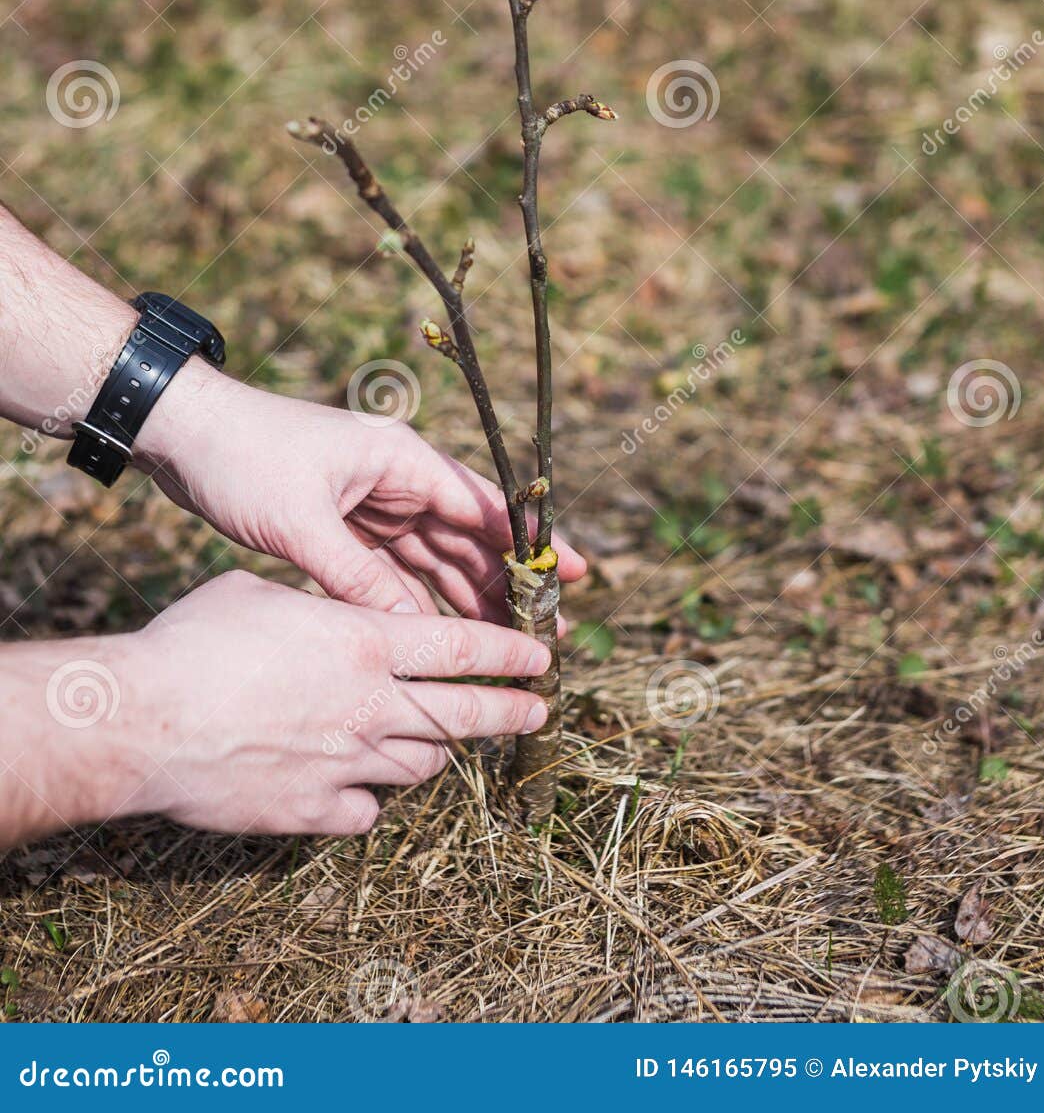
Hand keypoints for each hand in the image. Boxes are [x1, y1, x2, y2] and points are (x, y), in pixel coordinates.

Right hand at [115, 571, 550, 835]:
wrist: (142, 721)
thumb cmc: (192, 642)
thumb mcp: (262, 592)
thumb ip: (313, 605)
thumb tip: (325, 609)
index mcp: (363, 643)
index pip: (464, 647)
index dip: (511, 652)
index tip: (542, 656)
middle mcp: (368, 705)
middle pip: (464, 714)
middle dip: (511, 711)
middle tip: (539, 710)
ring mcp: (345, 764)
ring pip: (421, 765)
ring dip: (437, 752)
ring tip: (443, 744)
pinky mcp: (313, 811)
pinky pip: (366, 810)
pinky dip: (371, 797)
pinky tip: (360, 786)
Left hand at [136, 361, 585, 617]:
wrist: (182, 435)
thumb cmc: (243, 459)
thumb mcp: (300, 524)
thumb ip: (357, 579)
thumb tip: (412, 633)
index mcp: (401, 459)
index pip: (483, 504)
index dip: (533, 542)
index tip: (576, 574)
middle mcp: (396, 478)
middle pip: (468, 535)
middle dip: (509, 579)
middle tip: (551, 626)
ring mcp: (371, 501)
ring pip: (435, 555)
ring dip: (470, 593)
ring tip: (510, 638)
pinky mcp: (343, 523)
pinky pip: (395, 567)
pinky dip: (418, 597)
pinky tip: (444, 633)